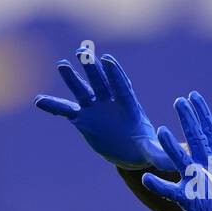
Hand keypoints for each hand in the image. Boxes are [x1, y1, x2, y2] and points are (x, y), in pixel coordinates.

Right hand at [34, 45, 173, 170]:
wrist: (129, 151)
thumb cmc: (145, 147)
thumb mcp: (152, 151)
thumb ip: (158, 152)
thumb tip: (173, 158)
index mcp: (130, 107)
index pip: (122, 88)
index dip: (115, 75)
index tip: (108, 60)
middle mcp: (111, 102)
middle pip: (101, 82)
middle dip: (92, 69)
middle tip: (83, 52)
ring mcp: (95, 108)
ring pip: (82, 90)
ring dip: (72, 78)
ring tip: (62, 65)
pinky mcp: (83, 118)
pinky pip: (66, 110)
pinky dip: (53, 105)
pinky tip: (39, 101)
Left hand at [141, 91, 211, 210]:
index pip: (209, 130)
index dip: (201, 113)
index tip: (194, 95)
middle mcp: (207, 168)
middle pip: (197, 138)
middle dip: (188, 119)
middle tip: (179, 101)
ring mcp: (198, 182)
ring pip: (181, 160)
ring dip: (170, 146)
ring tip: (160, 131)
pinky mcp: (189, 199)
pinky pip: (170, 192)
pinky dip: (157, 185)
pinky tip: (145, 179)